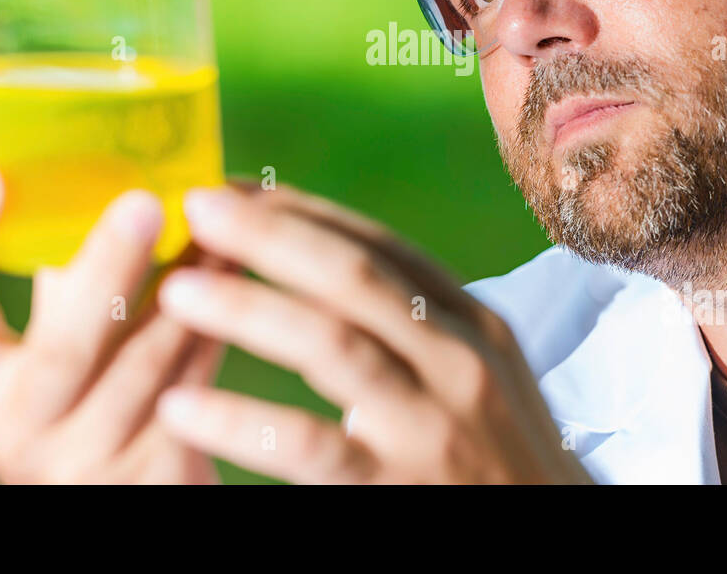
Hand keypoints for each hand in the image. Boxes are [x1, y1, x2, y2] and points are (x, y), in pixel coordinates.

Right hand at [0, 163, 224, 483]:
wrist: (132, 503)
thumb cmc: (99, 406)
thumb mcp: (61, 363)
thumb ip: (68, 292)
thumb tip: (102, 171)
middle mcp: (20, 428)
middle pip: (60, 347)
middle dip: (106, 267)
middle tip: (144, 201)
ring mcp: (86, 460)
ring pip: (145, 365)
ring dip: (189, 287)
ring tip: (219, 223)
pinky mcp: (153, 475)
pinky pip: (194, 388)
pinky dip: (217, 326)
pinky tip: (240, 274)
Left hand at [154, 183, 590, 483]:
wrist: (552, 539)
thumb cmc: (497, 461)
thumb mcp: (476, 378)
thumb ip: (413, 329)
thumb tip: (313, 272)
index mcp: (472, 323)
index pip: (378, 247)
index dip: (300, 211)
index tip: (233, 186)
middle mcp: (460, 361)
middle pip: (353, 277)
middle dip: (268, 234)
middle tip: (195, 203)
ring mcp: (434, 425)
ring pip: (331, 346)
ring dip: (246, 309)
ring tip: (174, 291)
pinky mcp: (401, 490)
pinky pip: (311, 445)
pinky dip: (243, 421)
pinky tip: (182, 407)